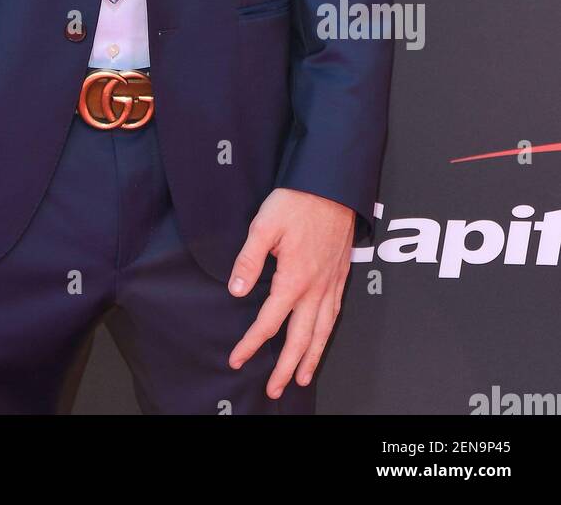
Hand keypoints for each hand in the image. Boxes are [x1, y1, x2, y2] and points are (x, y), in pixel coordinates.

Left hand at [227, 187, 354, 398]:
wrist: (332, 187)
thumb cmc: (297, 202)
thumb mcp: (264, 225)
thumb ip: (249, 259)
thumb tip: (236, 290)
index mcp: (293, 279)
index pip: (268, 322)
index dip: (251, 344)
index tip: (237, 359)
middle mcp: (315, 289)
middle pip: (300, 339)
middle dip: (286, 368)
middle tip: (273, 389)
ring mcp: (330, 285)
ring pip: (322, 332)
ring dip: (311, 359)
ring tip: (302, 379)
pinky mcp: (340, 277)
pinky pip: (335, 315)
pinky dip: (327, 336)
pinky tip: (322, 340)